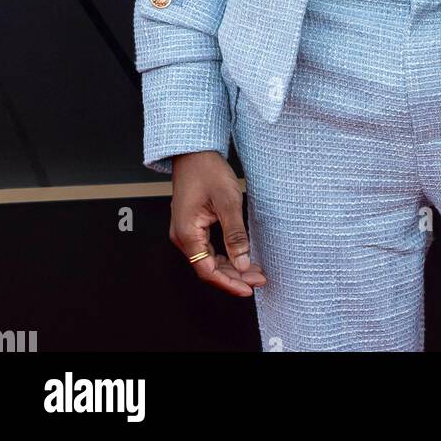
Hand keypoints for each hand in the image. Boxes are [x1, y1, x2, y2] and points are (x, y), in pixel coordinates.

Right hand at [169, 151, 266, 296]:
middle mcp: (182, 236)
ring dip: (231, 267)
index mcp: (187, 233)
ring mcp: (185, 231)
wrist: (194, 152)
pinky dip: (224, 255)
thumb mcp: (228, 201)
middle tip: (258, 278)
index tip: (249, 288)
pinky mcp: (192, 226)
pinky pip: (207, 248)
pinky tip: (240, 256)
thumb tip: (242, 263)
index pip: (207, 271)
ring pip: (208, 259)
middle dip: (234, 277)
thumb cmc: (208, 170)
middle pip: (208, 268)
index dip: (229, 283)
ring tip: (253, 271)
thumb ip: (235, 235)